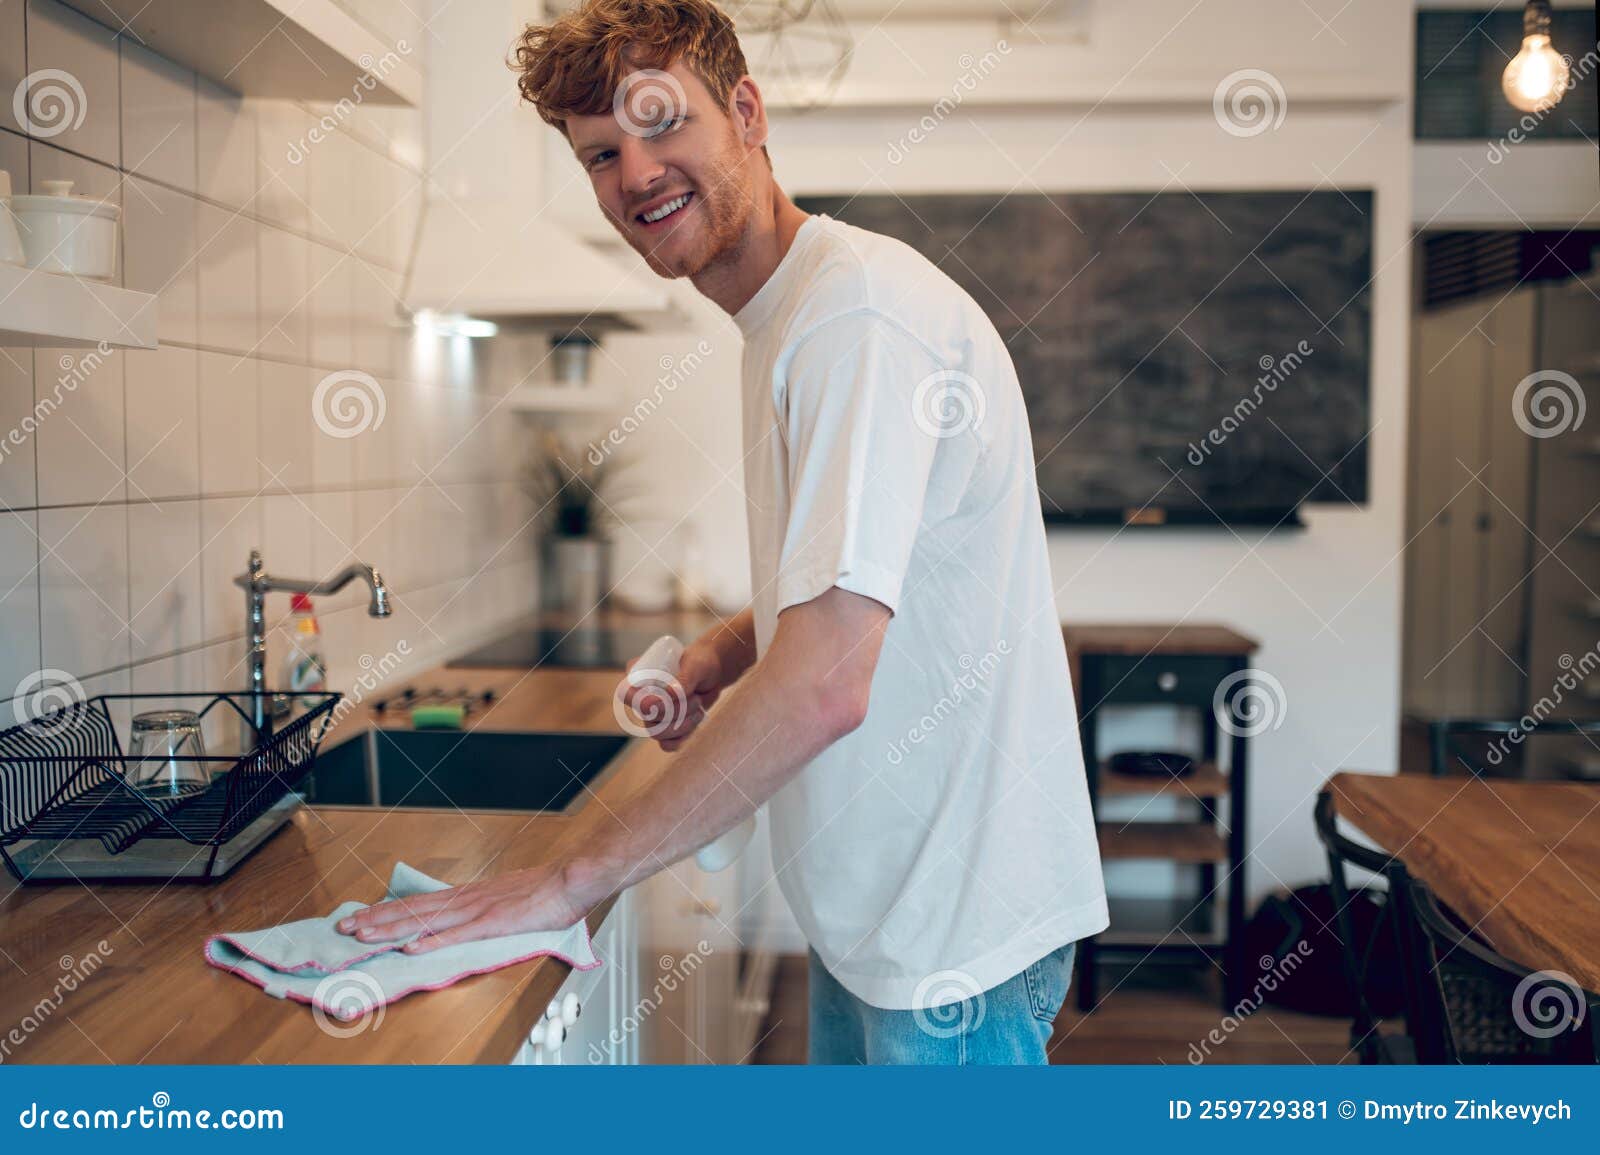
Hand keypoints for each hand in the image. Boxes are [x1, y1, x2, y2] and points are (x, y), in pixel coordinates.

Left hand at [333, 862, 595, 953]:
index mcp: (467, 896)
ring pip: (426, 920)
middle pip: (412, 910)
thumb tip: (458, 920)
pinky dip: (432, 941)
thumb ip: (479, 910)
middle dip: (376, 920)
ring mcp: (478, 911)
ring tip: (364, 935)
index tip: (359, 917)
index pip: (418, 903)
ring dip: (392, 928)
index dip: (386, 911)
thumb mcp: (504, 897)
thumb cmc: (543, 892)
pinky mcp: (494, 923)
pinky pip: (458, 934)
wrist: (570, 880)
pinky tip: (412, 947)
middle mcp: (465, 900)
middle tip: (344, 927)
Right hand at [617, 638, 723, 750]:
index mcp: (639, 676)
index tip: (670, 697)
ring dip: (682, 725)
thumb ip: (684, 678)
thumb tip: (671, 693)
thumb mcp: (695, 666)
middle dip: (675, 712)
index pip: (626, 694)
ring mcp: (653, 714)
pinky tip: (694, 724)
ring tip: (699, 709)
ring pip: (657, 733)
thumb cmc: (700, 663)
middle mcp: (642, 697)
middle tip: (696, 698)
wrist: (712, 674)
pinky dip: (681, 739)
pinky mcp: (666, 727)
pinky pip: (666, 744)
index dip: (643, 702)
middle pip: (646, 717)